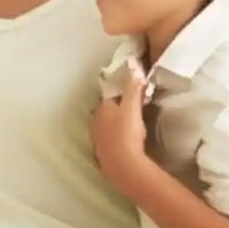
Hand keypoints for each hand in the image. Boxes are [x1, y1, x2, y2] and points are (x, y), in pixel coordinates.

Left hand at [91, 62, 150, 195]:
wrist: (124, 165)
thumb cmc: (127, 132)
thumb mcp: (133, 107)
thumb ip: (133, 86)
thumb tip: (132, 63)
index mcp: (101, 109)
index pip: (110, 97)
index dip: (121, 95)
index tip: (132, 94)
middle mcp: (95, 122)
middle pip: (107, 112)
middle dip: (117, 110)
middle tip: (132, 111)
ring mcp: (97, 139)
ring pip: (106, 127)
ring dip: (115, 125)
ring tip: (130, 126)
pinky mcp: (102, 153)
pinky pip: (109, 141)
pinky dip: (116, 139)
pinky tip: (124, 142)